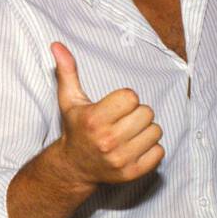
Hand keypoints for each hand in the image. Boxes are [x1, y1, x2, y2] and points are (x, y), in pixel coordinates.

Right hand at [51, 42, 163, 187]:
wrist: (74, 167)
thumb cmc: (76, 129)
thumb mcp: (69, 100)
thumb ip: (67, 71)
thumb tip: (56, 44)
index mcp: (94, 120)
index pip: (131, 97)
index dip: (125, 99)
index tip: (115, 107)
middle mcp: (107, 141)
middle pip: (147, 113)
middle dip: (137, 114)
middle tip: (122, 121)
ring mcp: (121, 159)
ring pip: (156, 131)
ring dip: (145, 131)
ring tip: (129, 134)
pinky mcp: (132, 173)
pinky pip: (159, 152)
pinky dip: (151, 149)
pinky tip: (134, 148)